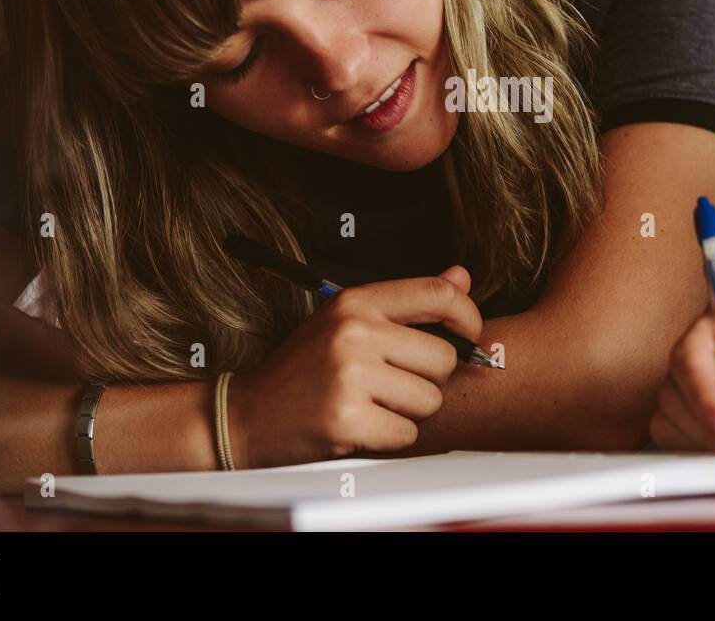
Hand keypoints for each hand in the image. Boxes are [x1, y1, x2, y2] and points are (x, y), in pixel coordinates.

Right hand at [228, 265, 481, 468]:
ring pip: (429, 399)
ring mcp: (350, 375)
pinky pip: (407, 433)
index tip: (468, 334)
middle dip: (427, 379)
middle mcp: (354, 332)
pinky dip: (390, 437)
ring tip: (372, 404)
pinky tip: (361, 426)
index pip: (438, 294)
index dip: (467, 316)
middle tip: (391, 384)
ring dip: (408, 411)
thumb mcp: (346, 321)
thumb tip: (462, 276)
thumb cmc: (302, 369)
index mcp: (356, 302)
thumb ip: (406, 302)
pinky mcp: (347, 418)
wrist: (246, 415)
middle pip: (442, 357)